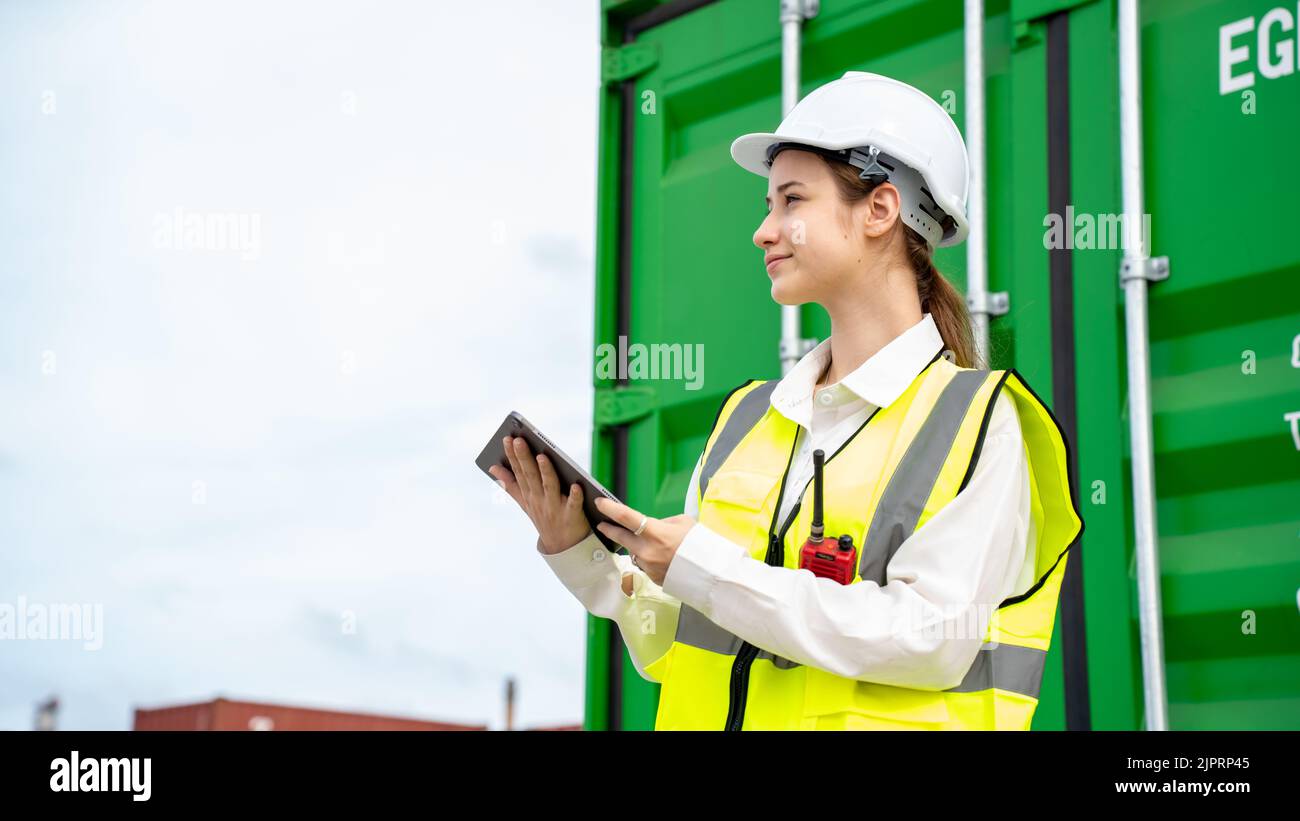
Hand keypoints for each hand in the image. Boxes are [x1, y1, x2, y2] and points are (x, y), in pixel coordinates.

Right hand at [489, 436, 591, 554]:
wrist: (563, 546)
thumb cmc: (544, 518)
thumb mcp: (525, 502)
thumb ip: (511, 485)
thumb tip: (493, 468)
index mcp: (529, 495)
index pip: (519, 472)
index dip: (512, 456)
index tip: (508, 438)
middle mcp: (539, 500)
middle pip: (531, 476)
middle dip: (524, 458)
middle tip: (519, 440)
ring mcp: (555, 508)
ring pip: (550, 487)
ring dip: (546, 472)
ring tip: (542, 456)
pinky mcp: (572, 516)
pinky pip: (574, 504)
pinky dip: (575, 496)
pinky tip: (576, 485)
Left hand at [593, 496, 695, 586]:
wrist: (710, 571)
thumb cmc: (698, 543)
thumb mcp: (682, 523)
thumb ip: (662, 523)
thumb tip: (650, 526)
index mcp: (655, 532)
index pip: (626, 517)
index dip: (610, 508)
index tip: (599, 502)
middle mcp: (647, 550)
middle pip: (620, 537)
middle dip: (609, 529)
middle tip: (602, 524)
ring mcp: (648, 566)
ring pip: (634, 553)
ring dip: (636, 547)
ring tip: (652, 544)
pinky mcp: (653, 578)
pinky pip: (645, 565)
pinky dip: (649, 559)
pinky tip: (662, 558)